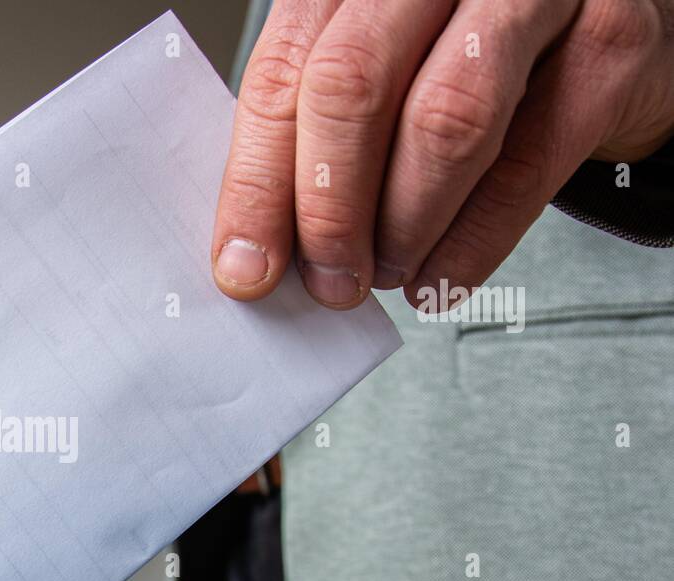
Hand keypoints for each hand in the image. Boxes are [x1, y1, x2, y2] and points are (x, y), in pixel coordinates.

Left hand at [211, 0, 673, 310]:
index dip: (258, 183)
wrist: (603, 24)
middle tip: (327, 280)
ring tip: (384, 273)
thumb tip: (259, 249)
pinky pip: (526, 166)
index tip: (247, 267)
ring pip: (442, 121)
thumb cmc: (472, 52)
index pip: (283, 74)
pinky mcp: (607, 46)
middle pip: (352, 86)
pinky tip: (441, 276)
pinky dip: (471, 243)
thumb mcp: (381, 71)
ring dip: (401, 226)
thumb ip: (318, 136)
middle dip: (328, 209)